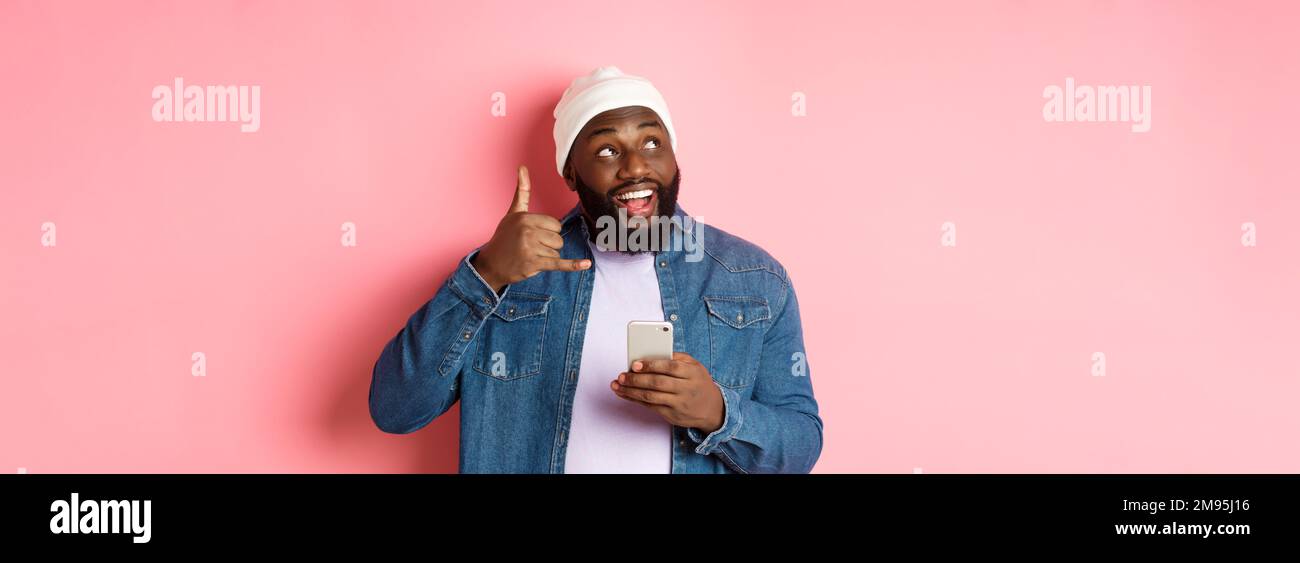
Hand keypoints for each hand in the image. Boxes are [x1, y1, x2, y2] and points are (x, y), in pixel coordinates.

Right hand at [471, 165, 590, 291]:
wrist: (491, 265)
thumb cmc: (504, 237)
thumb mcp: (513, 213)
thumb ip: (522, 191)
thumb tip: (522, 167)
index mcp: (525, 218)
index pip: (555, 225)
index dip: (548, 232)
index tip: (533, 235)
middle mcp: (527, 231)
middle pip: (558, 239)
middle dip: (548, 245)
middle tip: (530, 247)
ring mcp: (530, 248)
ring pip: (557, 252)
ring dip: (546, 257)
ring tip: (529, 256)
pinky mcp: (533, 264)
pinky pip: (559, 263)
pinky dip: (573, 265)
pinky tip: (586, 264)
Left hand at [611, 352, 724, 433]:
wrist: (713, 410)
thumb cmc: (699, 383)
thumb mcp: (696, 366)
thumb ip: (678, 358)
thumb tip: (653, 353)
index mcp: (692, 373)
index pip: (670, 367)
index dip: (651, 365)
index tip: (635, 364)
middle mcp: (686, 389)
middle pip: (658, 383)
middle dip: (637, 379)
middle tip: (622, 375)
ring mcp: (678, 403)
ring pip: (651, 397)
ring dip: (631, 391)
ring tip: (618, 385)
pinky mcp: (672, 415)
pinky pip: (650, 406)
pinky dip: (635, 400)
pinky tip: (625, 394)